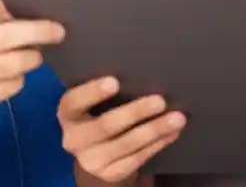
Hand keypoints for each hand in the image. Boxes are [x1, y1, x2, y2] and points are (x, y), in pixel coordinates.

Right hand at [58, 76, 185, 182]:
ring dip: (154, 130)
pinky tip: (172, 133)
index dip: (92, 92)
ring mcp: (91, 161)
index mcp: (68, 114)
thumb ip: (106, 89)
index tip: (115, 81)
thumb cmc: (99, 113)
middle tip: (160, 100)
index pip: (73, 102)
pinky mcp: (110, 173)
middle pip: (105, 126)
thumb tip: (141, 71)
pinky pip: (137, 159)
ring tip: (177, 118)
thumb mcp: (93, 103)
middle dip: (135, 112)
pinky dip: (157, 144)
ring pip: (126, 145)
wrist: (97, 153)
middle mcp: (74, 139)